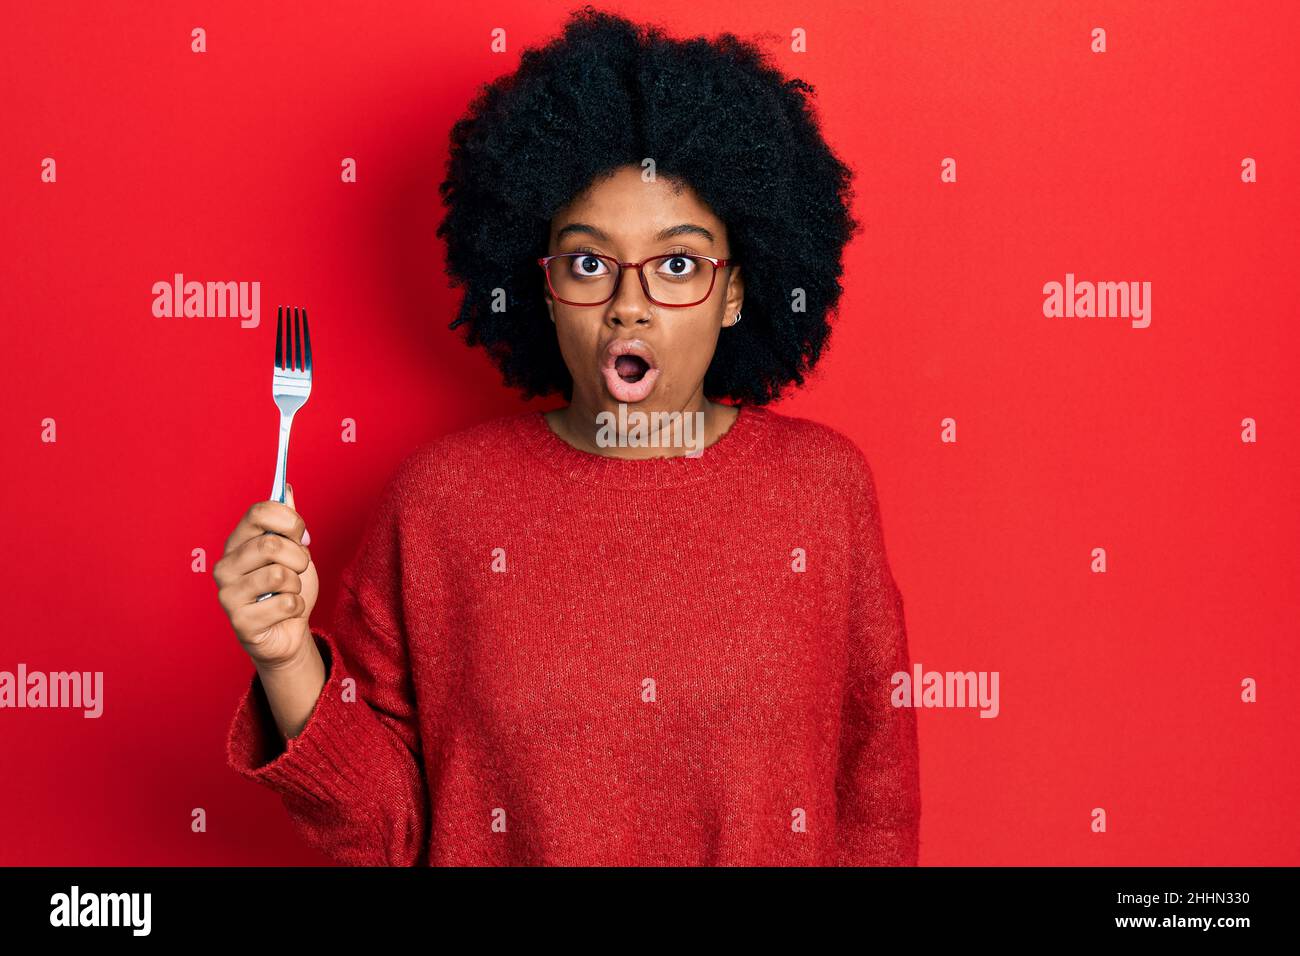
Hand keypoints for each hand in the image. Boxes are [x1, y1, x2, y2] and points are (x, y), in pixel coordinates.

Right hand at [214, 483, 319, 668]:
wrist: (288, 631)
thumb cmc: (288, 589)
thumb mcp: (292, 551)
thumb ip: (286, 523)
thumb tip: (286, 489)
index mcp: (237, 542)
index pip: (258, 512)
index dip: (289, 520)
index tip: (300, 534)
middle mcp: (225, 566)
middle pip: (270, 544)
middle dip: (298, 557)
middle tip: (298, 568)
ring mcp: (228, 595)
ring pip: (279, 575)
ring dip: (297, 585)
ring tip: (289, 591)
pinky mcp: (240, 622)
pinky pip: (286, 604)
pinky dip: (297, 607)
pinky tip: (285, 611)